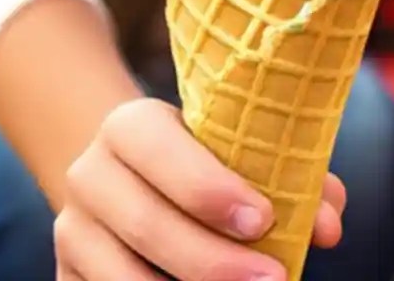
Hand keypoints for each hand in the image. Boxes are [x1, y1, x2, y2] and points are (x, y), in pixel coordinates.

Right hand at [55, 98, 345, 280]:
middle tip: (275, 279)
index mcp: (130, 127)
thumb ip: (293, 176)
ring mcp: (72, 230)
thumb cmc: (206, 162)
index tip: (264, 220)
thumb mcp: (240, 151)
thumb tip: (327, 226)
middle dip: (215, 260)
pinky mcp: (66, 275)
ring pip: (121, 275)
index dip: (209, 188)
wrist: (128, 179)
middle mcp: (90, 174)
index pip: (159, 150)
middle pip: (147, 224)